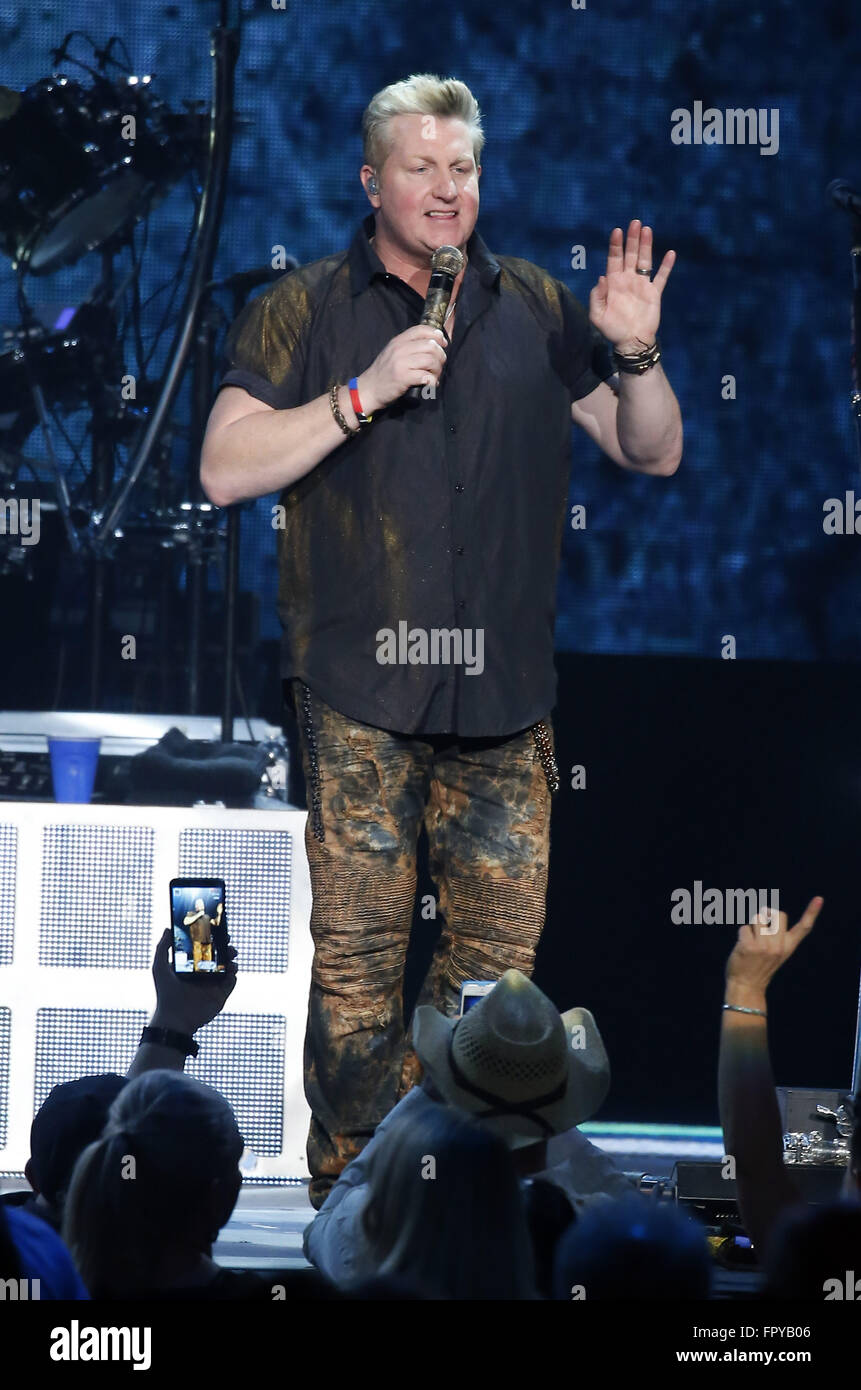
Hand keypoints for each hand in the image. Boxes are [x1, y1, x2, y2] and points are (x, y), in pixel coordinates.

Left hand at [150, 927, 237, 1034]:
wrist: (174, 1019)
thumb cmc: (165, 994)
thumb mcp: (159, 967)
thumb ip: (162, 948)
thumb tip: (167, 929)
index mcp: (191, 967)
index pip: (204, 950)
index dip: (211, 940)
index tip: (215, 930)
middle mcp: (203, 975)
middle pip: (219, 957)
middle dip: (225, 947)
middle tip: (227, 941)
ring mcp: (213, 985)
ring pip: (227, 968)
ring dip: (231, 959)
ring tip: (231, 955)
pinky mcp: (220, 995)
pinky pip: (231, 982)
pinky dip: (233, 974)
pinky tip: (231, 970)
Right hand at [357, 326, 446, 411]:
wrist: (368, 389)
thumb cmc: (383, 373)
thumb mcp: (392, 353)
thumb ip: (408, 347)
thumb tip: (432, 344)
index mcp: (398, 341)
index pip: (422, 330)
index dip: (436, 335)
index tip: (443, 344)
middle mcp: (400, 349)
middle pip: (431, 345)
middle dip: (440, 356)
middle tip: (438, 366)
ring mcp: (401, 363)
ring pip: (431, 360)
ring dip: (437, 370)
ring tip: (434, 377)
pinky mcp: (403, 378)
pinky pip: (426, 376)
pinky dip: (432, 381)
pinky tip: (429, 384)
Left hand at [590, 220, 675, 354]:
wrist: (631, 342)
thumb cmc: (612, 329)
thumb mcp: (597, 315)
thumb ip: (597, 296)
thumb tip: (602, 276)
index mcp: (613, 283)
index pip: (614, 259)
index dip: (615, 245)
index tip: (617, 231)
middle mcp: (628, 280)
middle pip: (630, 255)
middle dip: (632, 239)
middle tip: (635, 222)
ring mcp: (642, 285)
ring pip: (644, 261)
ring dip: (646, 246)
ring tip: (647, 230)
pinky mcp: (654, 293)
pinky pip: (661, 277)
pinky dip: (666, 266)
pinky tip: (670, 253)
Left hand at [724, 896, 821, 1006]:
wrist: (747, 986)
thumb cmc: (759, 965)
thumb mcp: (776, 953)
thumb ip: (777, 936)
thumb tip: (768, 911)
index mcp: (788, 947)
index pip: (804, 928)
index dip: (812, 912)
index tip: (820, 898)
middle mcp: (778, 946)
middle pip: (777, 914)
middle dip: (767, 915)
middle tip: (761, 929)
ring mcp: (764, 946)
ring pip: (758, 918)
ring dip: (752, 926)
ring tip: (751, 941)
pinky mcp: (749, 947)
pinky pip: (744, 928)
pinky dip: (741, 935)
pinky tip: (742, 948)